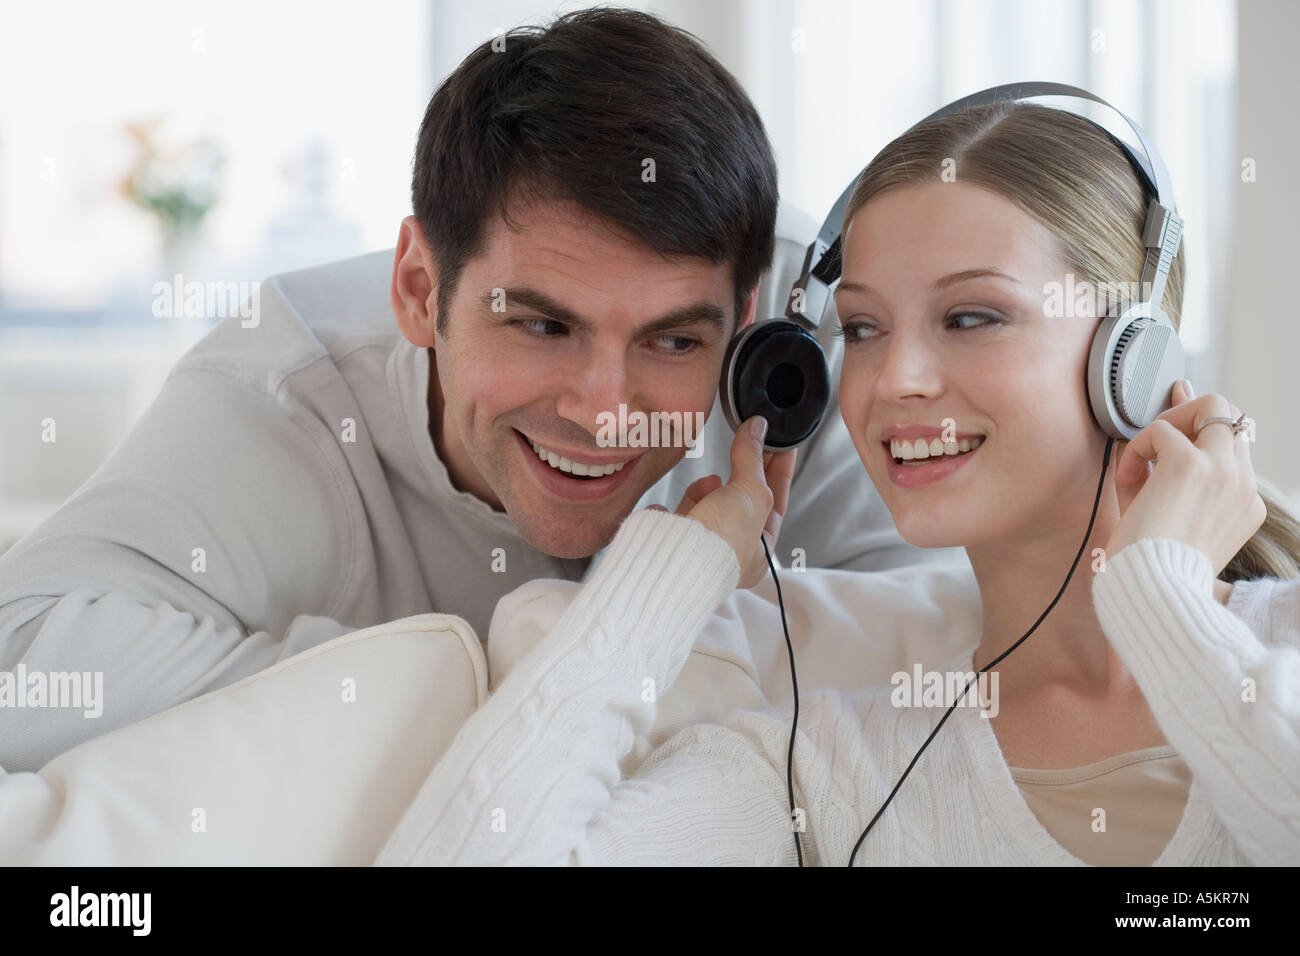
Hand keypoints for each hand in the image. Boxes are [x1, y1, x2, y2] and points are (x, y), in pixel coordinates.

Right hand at [652, 416, 796, 588]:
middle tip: (750, 442)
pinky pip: (683, 509)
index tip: (780, 445)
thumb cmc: (717, 548)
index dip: (780, 472)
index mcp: (759, 553)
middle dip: (742, 475)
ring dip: (710, 489)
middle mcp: (730, 552)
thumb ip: (752, 458)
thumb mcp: (749, 495)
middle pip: (742, 500)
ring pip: (711, 502)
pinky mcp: (673, 536)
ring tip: (710, 487)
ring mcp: (700, 544)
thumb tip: (756, 430)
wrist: (671, 560)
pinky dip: (685, 501)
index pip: (776, 503)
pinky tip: (683, 505)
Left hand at [1107, 380, 1265, 576]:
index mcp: (1245, 503)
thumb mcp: (1171, 516)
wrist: (1152, 589)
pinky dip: (1136, 448)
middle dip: (1185, 417)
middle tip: (1151, 445)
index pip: (1234, 445)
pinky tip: (1126, 480)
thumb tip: (1157, 429)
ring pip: (1212, 406)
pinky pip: (1160, 430)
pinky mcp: (1190, 466)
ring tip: (1139, 460)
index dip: (1197, 433)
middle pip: (1231, 416)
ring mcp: (1222, 472)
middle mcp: (1243, 485)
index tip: (1167, 432)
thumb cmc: (1153, 563)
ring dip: (1166, 423)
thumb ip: (1167, 473)